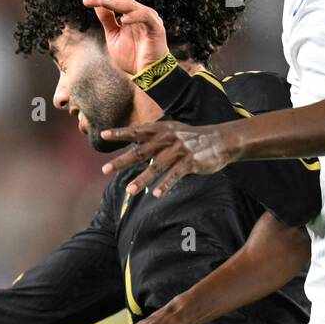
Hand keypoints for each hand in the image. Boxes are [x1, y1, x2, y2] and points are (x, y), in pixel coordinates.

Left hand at [82, 0, 168, 76]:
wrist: (146, 74)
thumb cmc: (132, 57)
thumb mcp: (113, 36)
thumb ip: (107, 20)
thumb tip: (97, 4)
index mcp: (129, 13)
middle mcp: (139, 12)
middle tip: (87, 1)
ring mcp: (148, 18)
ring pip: (130, 5)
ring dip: (115, 3)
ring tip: (102, 3)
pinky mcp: (156, 27)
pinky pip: (144, 16)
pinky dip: (133, 17)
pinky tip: (122, 20)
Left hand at [101, 120, 239, 196]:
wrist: (221, 139)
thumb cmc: (193, 138)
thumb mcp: (173, 132)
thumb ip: (154, 140)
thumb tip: (134, 148)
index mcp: (161, 129)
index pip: (137, 131)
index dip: (120, 133)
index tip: (103, 135)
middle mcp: (168, 138)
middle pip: (141, 151)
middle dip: (122, 161)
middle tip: (105, 169)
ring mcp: (179, 150)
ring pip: (156, 166)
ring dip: (142, 179)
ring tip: (130, 191)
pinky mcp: (191, 162)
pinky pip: (175, 175)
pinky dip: (165, 185)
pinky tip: (155, 194)